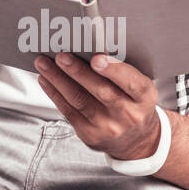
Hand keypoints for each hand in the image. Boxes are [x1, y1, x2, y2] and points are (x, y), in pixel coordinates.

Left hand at [33, 52, 162, 161]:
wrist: (136, 140)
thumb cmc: (134, 104)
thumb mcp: (140, 89)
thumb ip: (123, 71)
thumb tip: (90, 48)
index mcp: (144, 98)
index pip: (132, 83)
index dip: (114, 70)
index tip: (96, 58)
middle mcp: (128, 115)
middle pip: (101, 91)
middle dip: (78, 72)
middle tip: (61, 56)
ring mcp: (108, 128)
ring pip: (79, 101)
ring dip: (58, 80)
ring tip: (44, 63)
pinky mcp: (90, 135)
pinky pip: (68, 112)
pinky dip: (55, 93)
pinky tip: (46, 79)